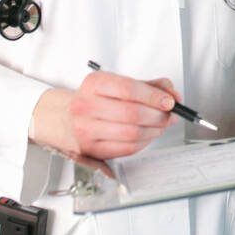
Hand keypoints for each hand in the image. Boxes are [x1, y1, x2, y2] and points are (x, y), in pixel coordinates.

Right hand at [30, 70, 181, 175]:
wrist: (63, 118)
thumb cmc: (94, 99)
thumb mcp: (117, 84)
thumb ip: (148, 85)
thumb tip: (172, 93)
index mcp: (94, 84)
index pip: (128, 89)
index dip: (154, 96)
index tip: (170, 101)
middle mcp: (86, 106)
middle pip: (132, 114)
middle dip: (159, 116)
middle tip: (171, 115)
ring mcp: (86, 130)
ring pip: (132, 134)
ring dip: (155, 131)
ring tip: (162, 125)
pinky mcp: (92, 150)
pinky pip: (127, 149)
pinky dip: (144, 142)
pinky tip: (148, 135)